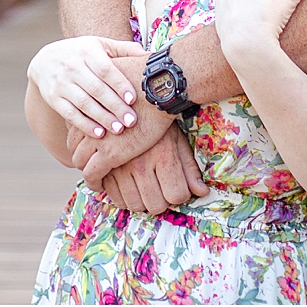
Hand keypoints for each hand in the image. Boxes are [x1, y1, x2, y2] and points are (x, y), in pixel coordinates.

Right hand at [28, 36, 144, 138]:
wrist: (43, 60)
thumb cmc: (80, 53)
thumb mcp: (99, 45)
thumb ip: (123, 49)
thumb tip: (149, 55)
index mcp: (88, 52)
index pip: (106, 69)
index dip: (119, 84)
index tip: (133, 99)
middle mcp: (73, 66)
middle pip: (96, 89)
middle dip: (114, 106)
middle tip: (131, 121)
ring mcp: (61, 83)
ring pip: (83, 103)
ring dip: (102, 118)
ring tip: (118, 130)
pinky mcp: (53, 98)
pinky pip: (69, 113)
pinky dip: (84, 124)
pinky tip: (98, 133)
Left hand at [71, 83, 172, 179]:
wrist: (161, 87)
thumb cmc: (149, 78)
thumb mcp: (121, 73)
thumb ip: (113, 80)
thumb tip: (118, 74)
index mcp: (90, 103)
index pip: (75, 125)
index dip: (80, 137)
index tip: (88, 143)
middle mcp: (89, 120)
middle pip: (73, 143)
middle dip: (80, 153)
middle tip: (90, 160)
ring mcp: (98, 137)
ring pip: (80, 160)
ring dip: (86, 168)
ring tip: (94, 176)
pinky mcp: (110, 153)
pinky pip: (92, 174)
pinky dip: (94, 182)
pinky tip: (99, 185)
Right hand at [93, 126, 208, 213]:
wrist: (130, 101)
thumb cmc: (158, 122)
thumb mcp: (177, 140)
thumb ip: (189, 168)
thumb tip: (202, 192)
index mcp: (163, 156)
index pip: (176, 195)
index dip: (179, 195)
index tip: (176, 188)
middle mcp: (141, 164)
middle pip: (155, 205)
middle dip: (161, 201)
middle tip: (160, 190)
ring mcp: (120, 166)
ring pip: (133, 205)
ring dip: (141, 202)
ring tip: (145, 188)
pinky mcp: (104, 165)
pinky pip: (113, 197)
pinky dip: (121, 198)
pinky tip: (128, 187)